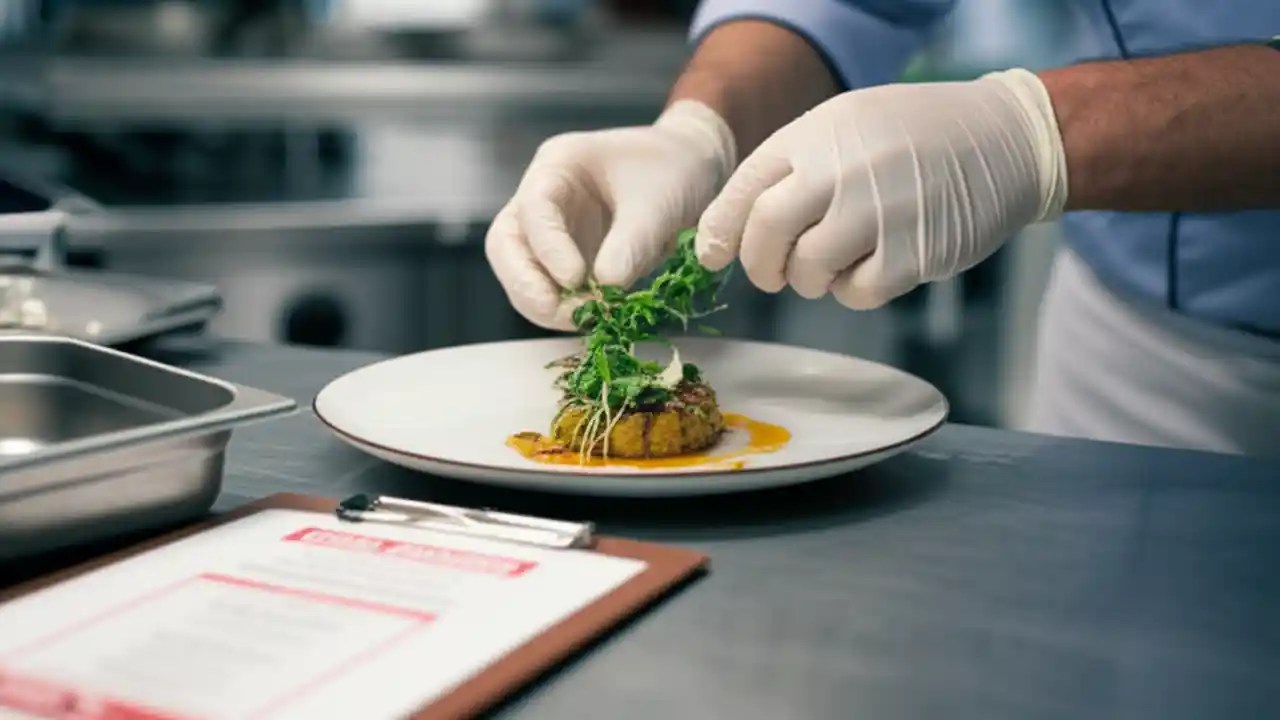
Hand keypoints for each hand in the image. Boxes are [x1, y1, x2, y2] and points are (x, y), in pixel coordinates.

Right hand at [485, 101, 735, 329]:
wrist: (691, 169)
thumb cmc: (673, 169)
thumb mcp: (660, 202)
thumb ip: (633, 241)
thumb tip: (607, 284)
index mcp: (558, 165)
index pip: (534, 208)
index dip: (548, 248)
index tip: (575, 279)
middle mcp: (543, 198)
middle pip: (507, 245)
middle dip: (526, 283)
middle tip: (558, 312)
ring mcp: (551, 231)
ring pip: (520, 273)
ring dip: (544, 304)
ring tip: (586, 318)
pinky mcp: (566, 259)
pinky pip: (549, 289)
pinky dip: (564, 309)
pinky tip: (593, 317)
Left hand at [695, 69, 1067, 308]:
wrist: (1001, 138)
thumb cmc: (910, 136)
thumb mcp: (842, 127)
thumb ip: (787, 171)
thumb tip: (724, 236)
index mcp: (814, 136)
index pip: (743, 191)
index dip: (721, 232)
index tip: (714, 255)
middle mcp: (840, 172)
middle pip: (767, 236)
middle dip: (762, 266)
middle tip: (775, 273)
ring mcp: (877, 213)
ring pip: (808, 273)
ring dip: (813, 280)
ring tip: (838, 259)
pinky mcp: (913, 253)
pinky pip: (857, 294)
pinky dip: (856, 291)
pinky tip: (876, 265)